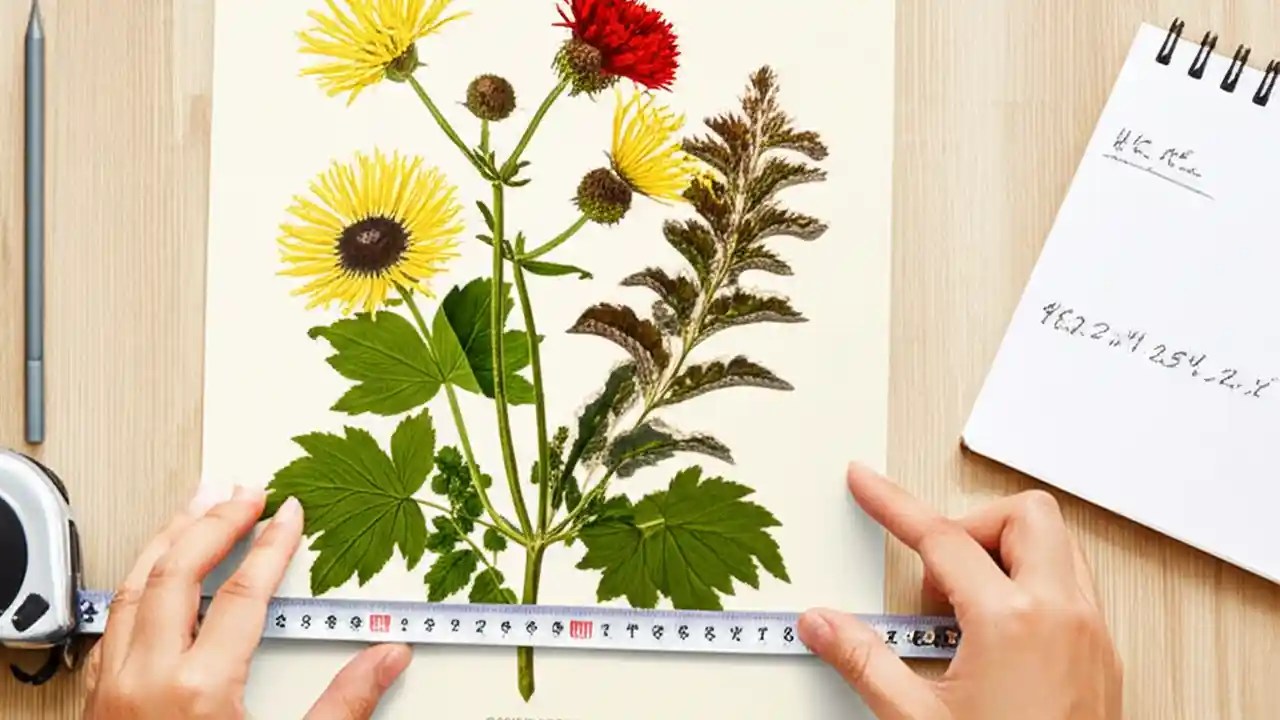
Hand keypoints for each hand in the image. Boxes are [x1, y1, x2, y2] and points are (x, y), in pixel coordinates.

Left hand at [82, 486, 412, 718]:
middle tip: (244, 491)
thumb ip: (344, 706)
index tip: (289, 513)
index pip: (240, 592)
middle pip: (177, 571)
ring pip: (132, 587)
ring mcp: (113, 687)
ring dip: (167, 538)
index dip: (270, 545)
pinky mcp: (97, 701)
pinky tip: (152, 573)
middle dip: (213, 522)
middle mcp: (146, 678)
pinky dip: (136, 581)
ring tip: (196, 505)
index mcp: (199, 689)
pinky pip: (112, 620)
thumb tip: (387, 659)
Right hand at [798, 463, 1122, 719]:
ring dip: (1004, 554)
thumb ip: (863, 660)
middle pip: (1021, 517)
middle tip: (932, 574)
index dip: (892, 504)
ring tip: (960, 607)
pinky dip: (1031, 586)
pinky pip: (1072, 586)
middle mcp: (1063, 614)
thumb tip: (822, 624)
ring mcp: (1092, 633)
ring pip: (1055, 546)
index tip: (865, 484)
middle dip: (970, 526)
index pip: (941, 536)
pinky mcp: (1103, 656)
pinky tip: (995, 634)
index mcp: (1012, 620)